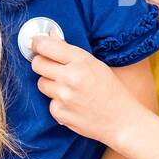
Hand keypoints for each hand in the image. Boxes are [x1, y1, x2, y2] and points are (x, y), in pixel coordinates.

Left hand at [28, 35, 143, 147]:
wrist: (122, 121)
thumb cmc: (112, 91)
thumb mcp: (96, 65)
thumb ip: (70, 51)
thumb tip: (50, 36)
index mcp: (81, 61)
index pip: (46, 46)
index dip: (38, 43)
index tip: (36, 43)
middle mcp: (70, 77)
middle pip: (37, 64)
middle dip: (42, 63)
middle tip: (52, 67)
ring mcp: (64, 96)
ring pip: (41, 83)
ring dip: (50, 83)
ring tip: (68, 88)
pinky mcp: (60, 113)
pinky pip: (48, 102)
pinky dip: (57, 102)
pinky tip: (73, 104)